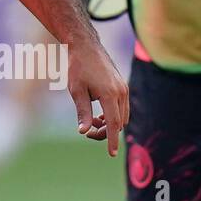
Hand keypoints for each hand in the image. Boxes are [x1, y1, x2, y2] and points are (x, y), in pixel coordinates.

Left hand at [66, 40, 128, 156]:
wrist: (86, 47)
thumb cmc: (78, 68)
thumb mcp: (76, 91)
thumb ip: (82, 113)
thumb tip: (83, 132)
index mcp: (109, 94)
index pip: (113, 124)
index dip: (112, 140)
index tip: (111, 154)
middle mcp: (121, 92)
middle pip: (119, 123)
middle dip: (106, 132)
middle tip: (88, 132)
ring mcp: (124, 89)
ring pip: (122, 117)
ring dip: (109, 124)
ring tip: (92, 121)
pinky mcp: (123, 87)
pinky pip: (122, 108)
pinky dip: (112, 115)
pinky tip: (99, 114)